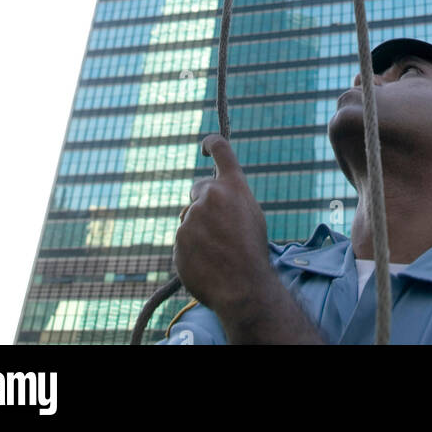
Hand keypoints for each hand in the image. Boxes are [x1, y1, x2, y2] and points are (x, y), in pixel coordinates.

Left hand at [173, 134, 270, 317]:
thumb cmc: (252, 252)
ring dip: (198, 231)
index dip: (211, 144)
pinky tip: (206, 264)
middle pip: (198, 190)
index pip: (221, 148)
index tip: (205, 147)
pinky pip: (183, 242)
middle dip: (203, 202)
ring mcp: (192, 217)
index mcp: (233, 186)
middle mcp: (210, 195)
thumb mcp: (251, 215)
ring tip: (217, 253)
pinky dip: (191, 251)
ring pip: (190, 219)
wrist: (243, 287)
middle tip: (217, 227)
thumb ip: (230, 199)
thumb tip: (209, 196)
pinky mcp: (179, 239)